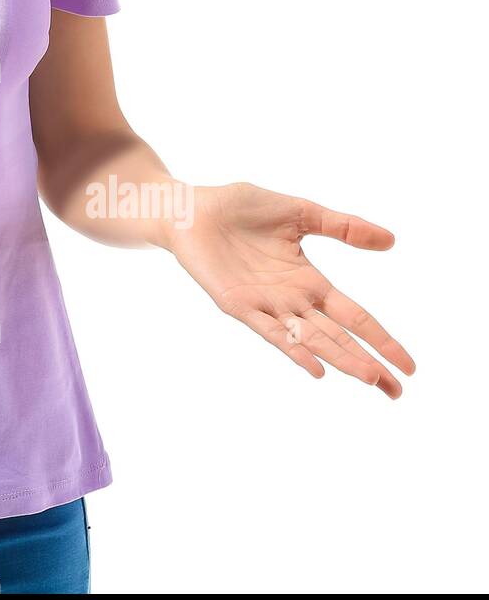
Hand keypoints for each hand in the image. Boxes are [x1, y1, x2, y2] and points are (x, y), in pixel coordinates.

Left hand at [167, 180, 415, 396]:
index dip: (381, 339)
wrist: (191, 207)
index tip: (409, 366)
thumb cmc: (240, 207)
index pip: (353, 316)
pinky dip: (293, 348)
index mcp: (308, 280)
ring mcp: (265, 304)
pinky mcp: (238, 303)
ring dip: (340, 358)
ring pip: (311, 338)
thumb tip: (391, 240)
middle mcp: (290, 298)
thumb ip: (342, 227)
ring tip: (370, 379)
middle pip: (338, 337)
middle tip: (397, 391)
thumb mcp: (301, 212)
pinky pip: (269, 331)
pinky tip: (316, 367)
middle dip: (367, 362)